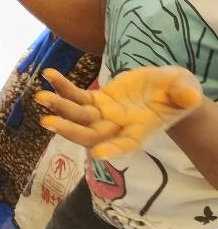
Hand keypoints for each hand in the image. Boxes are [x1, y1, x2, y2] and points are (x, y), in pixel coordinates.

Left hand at [36, 66, 203, 158]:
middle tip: (49, 122)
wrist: (166, 90)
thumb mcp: (185, 90)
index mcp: (140, 131)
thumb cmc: (179, 93)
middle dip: (70, 129)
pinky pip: (75, 95)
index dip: (114, 150)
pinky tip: (49, 74)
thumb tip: (189, 97)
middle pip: (91, 134)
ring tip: (41, 97)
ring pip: (78, 115)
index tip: (99, 154)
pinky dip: (62, 87)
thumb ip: (184, 94)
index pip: (127, 144)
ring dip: (59, 107)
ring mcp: (103, 115)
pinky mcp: (95, 101)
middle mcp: (117, 128)